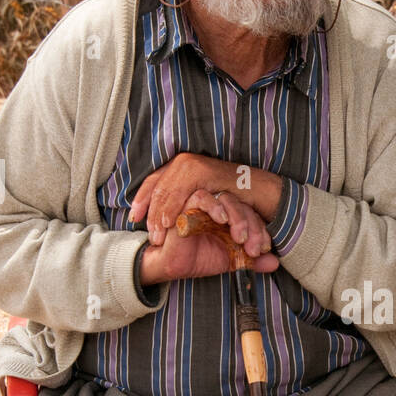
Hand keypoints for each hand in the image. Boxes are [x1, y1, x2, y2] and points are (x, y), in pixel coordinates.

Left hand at [128, 152, 282, 242]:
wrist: (261, 189)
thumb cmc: (234, 196)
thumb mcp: (205, 197)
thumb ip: (187, 198)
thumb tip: (165, 213)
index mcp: (181, 166)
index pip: (154, 181)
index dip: (142, 199)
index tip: (134, 217)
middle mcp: (184, 161)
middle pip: (157, 186)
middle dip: (149, 211)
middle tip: (147, 233)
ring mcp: (193, 164)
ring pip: (166, 189)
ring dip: (159, 214)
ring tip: (156, 234)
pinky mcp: (202, 171)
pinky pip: (181, 191)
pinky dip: (173, 208)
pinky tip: (170, 223)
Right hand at [139, 189, 278, 283]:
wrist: (171, 266)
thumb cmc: (198, 259)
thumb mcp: (230, 262)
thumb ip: (251, 261)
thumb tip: (275, 263)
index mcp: (232, 218)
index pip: (252, 217)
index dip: (260, 232)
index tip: (262, 251)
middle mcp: (221, 208)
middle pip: (243, 207)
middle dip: (252, 227)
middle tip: (253, 249)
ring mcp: (205, 204)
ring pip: (227, 199)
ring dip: (237, 217)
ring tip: (240, 237)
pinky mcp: (187, 203)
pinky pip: (203, 196)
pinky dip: (213, 206)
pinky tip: (221, 220)